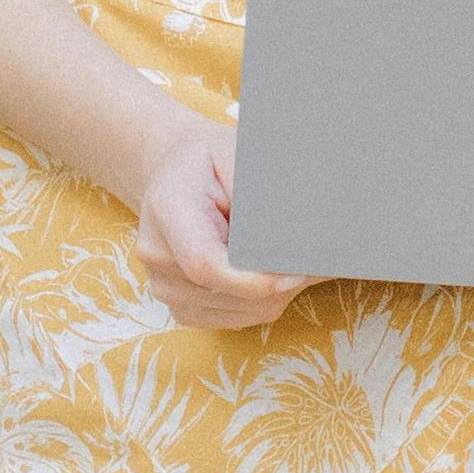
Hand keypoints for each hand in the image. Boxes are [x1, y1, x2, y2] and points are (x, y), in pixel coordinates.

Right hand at [132, 126, 302, 330]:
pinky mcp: (182, 307)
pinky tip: (269, 270)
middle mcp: (157, 254)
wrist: (177, 175)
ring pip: (242, 309)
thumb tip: (302, 234)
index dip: (254, 278)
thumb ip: (262, 194)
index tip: (297, 272)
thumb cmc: (214, 162)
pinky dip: (264, 300)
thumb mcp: (237, 154)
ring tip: (289, 254)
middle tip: (316, 256)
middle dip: (278, 281)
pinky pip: (238, 318)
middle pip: (229, 290)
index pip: (205, 262)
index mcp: (167, 207)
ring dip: (277, 291)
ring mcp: (165, 286)